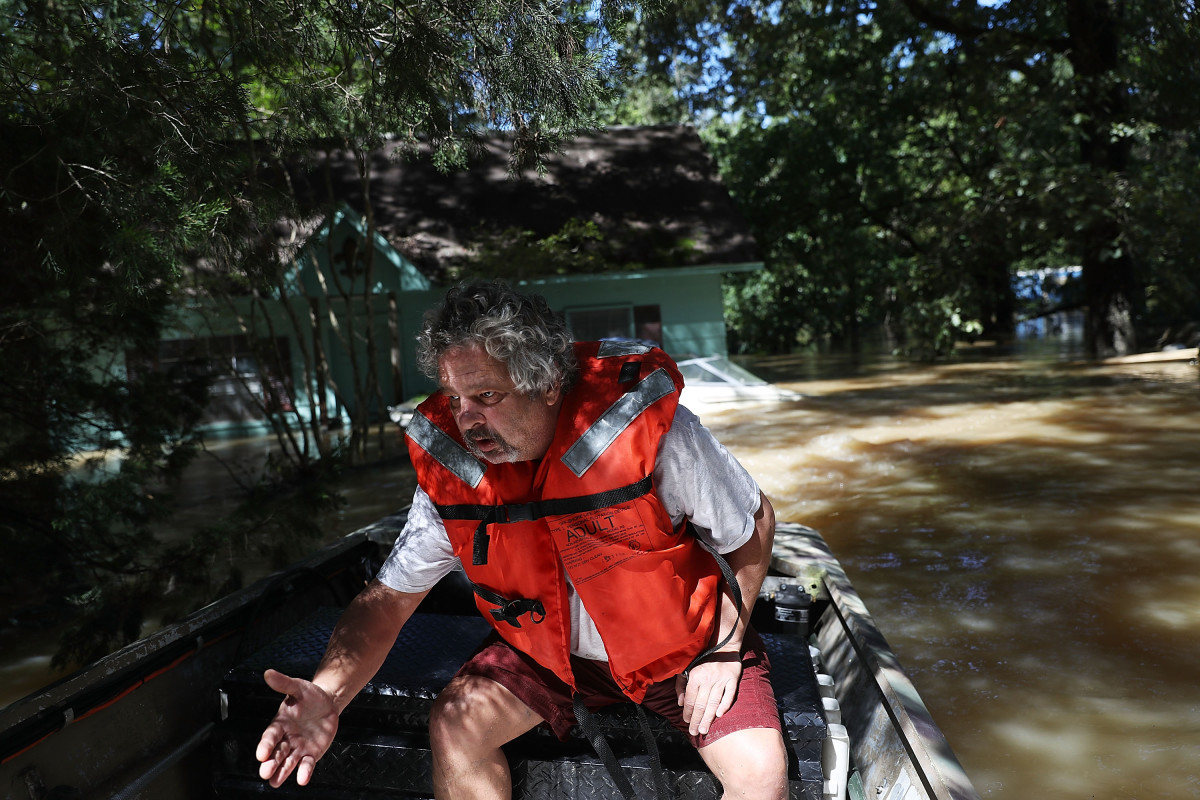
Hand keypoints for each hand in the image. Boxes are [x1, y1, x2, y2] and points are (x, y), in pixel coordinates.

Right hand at [255, 669, 339, 787]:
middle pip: (276, 753)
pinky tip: (302, 779)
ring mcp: (298, 748)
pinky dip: (304, 772)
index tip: (261, 754)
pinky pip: (307, 764)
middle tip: (265, 773)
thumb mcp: (298, 687)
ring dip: (282, 772)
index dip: (265, 745)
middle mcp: (286, 739)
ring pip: (288, 762)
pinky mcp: (311, 754)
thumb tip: (268, 673)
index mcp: (279, 724)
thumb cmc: (309, 695)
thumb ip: (284, 684)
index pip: (270, 736)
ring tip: (275, 782)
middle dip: (271, 763)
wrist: (328, 702)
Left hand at [675, 652, 742, 736]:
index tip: (686, 722)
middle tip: (694, 732)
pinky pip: (729, 694)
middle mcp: (707, 679)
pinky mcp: (732, 679)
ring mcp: (721, 679)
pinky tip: (719, 715)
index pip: (690, 699)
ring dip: (708, 718)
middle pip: (701, 704)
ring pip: (713, 702)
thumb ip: (681, 685)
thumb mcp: (687, 668)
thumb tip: (680, 703)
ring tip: (704, 729)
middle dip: (696, 720)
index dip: (687, 712)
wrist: (723, 646)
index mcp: (695, 676)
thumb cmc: (703, 659)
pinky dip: (725, 705)